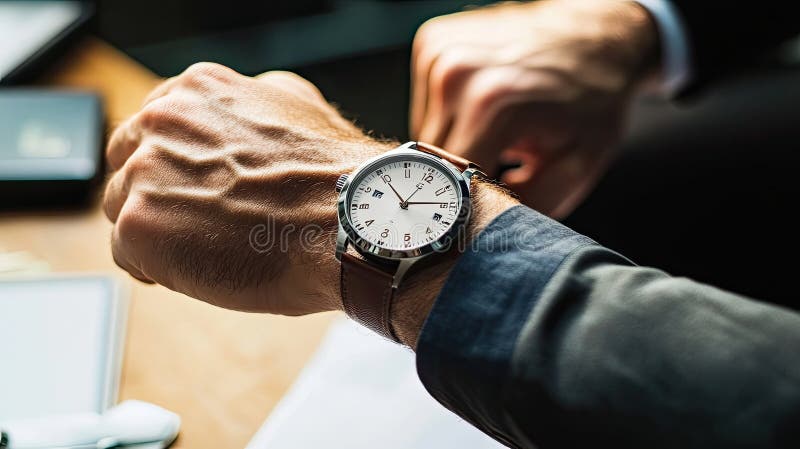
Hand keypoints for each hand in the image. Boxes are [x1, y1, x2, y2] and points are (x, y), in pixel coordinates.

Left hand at [103, 63, 385, 314]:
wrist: (345, 220)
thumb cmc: (330, 174)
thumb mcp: (296, 101)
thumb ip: (249, 100)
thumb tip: (240, 113)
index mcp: (195, 90)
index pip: (152, 126)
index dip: (172, 162)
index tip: (189, 184)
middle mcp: (162, 121)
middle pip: (128, 163)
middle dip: (156, 192)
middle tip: (196, 220)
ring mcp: (144, 171)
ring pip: (124, 207)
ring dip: (158, 229)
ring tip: (206, 248)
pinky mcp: (140, 225)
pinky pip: (127, 253)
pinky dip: (157, 267)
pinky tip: (200, 268)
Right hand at [410, 0, 658, 217]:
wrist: (595, 34)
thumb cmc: (592, 96)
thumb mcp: (579, 164)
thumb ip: (531, 207)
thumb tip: (488, 229)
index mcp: (489, 104)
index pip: (450, 184)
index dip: (471, 202)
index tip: (492, 202)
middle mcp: (455, 73)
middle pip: (431, 161)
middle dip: (463, 172)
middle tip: (503, 160)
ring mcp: (438, 54)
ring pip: (425, 134)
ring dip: (455, 141)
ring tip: (497, 127)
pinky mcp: (430, 44)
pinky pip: (426, 105)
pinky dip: (451, 114)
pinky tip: (484, 104)